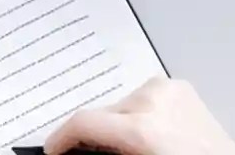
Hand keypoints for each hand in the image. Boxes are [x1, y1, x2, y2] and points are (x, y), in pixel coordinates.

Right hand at [45, 77, 234, 154]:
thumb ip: (106, 151)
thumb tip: (78, 147)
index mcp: (143, 129)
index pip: (84, 123)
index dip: (61, 138)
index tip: (54, 149)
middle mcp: (154, 101)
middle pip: (102, 113)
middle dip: (94, 134)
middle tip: (89, 151)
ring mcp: (168, 90)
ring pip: (122, 104)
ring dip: (119, 123)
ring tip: (130, 145)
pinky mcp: (179, 87)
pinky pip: (144, 98)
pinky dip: (140, 113)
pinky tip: (150, 132)